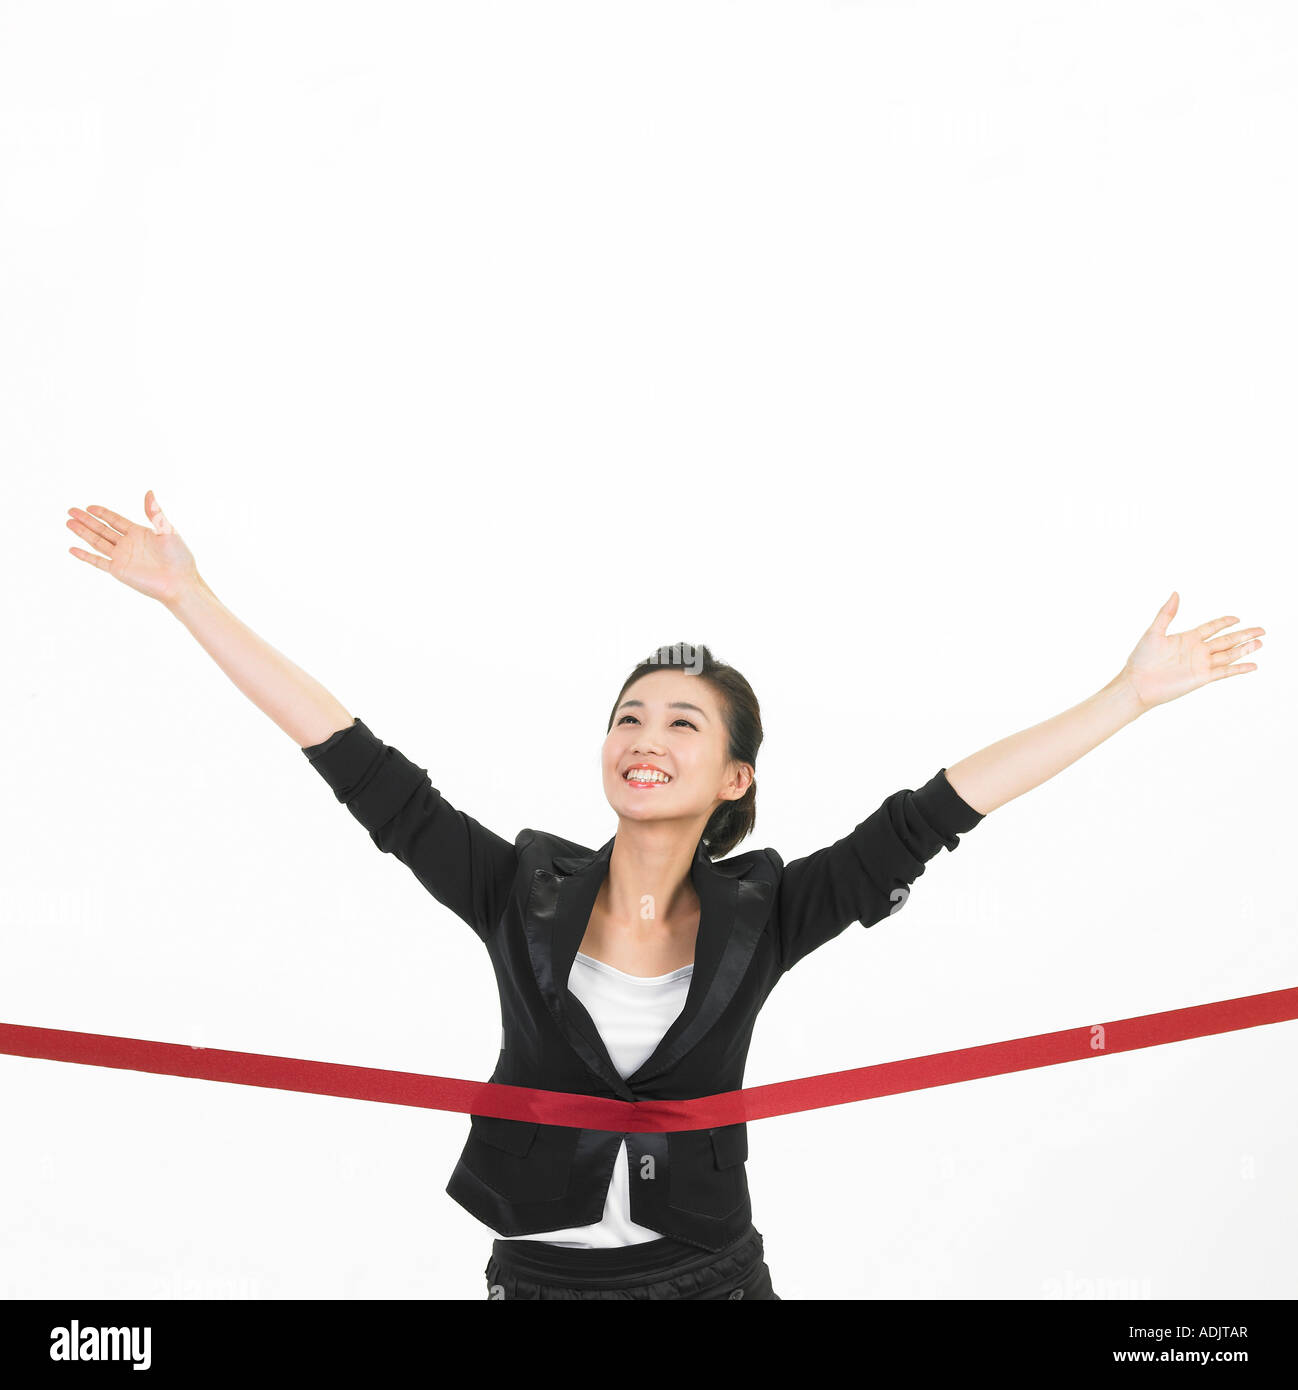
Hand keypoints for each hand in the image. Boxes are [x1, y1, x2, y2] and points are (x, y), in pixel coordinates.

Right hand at [66, 491, 200, 605]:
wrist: (180, 582)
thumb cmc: (179, 557)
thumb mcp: (167, 531)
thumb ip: (154, 513)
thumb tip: (149, 492)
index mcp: (139, 533)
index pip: (115, 520)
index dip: (102, 513)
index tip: (89, 507)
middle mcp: (128, 544)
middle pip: (102, 529)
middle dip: (86, 520)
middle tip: (71, 510)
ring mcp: (122, 557)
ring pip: (97, 542)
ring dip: (82, 533)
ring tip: (68, 522)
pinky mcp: (118, 570)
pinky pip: (97, 562)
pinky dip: (85, 556)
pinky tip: (72, 549)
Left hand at [1120, 591, 1263, 711]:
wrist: (1137, 684)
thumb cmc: (1141, 659)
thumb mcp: (1154, 632)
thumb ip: (1166, 613)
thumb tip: (1175, 593)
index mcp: (1187, 638)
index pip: (1211, 627)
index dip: (1224, 622)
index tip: (1237, 618)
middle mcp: (1197, 651)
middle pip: (1226, 640)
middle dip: (1244, 635)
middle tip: (1262, 630)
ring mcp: (1201, 664)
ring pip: (1229, 654)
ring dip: (1245, 649)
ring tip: (1261, 643)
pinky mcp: (1202, 678)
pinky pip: (1225, 672)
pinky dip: (1239, 668)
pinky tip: (1253, 665)